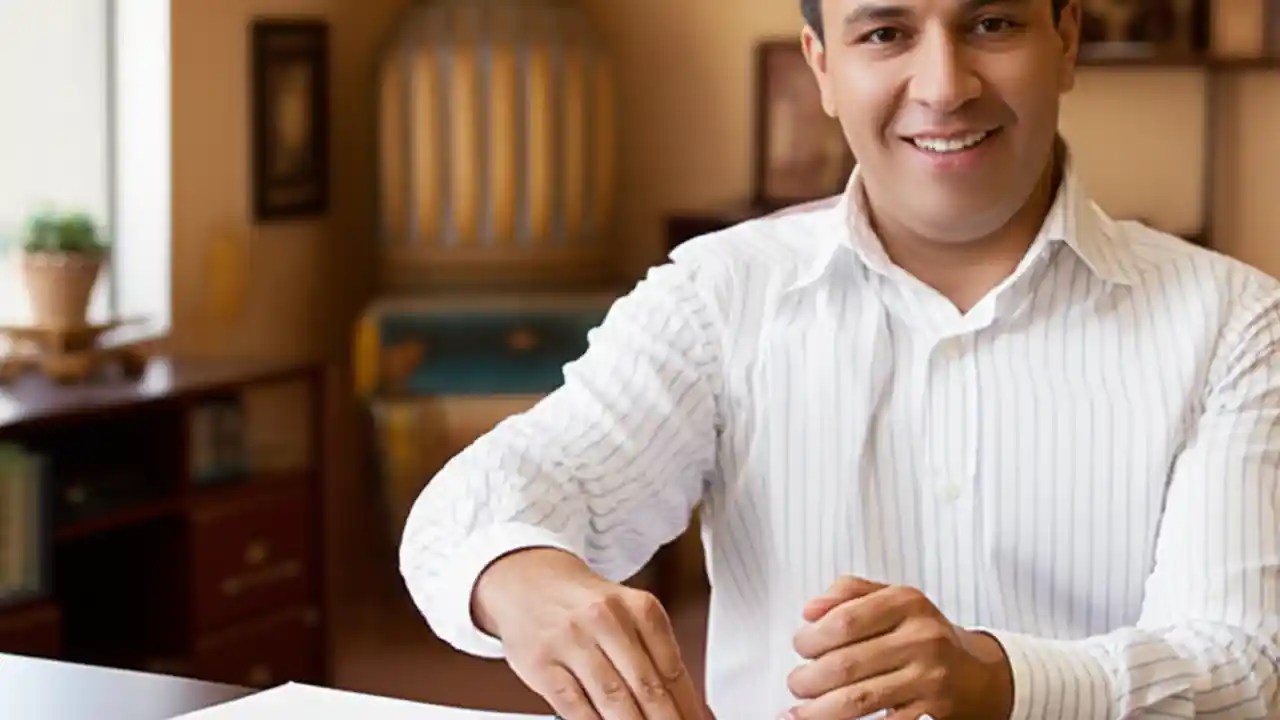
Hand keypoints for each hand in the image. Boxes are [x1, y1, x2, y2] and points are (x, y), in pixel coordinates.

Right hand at [472, 547, 709, 719]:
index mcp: (638, 607)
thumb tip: (688, 704)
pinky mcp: (542, 663)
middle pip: (647, 686)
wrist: (527, 580)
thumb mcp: (627, 613)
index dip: (689, 706)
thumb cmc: (584, 603)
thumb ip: (654, 653)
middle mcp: (606, 620)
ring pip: (613, 699)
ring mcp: (572, 641)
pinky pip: (575, 705)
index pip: (673, 668)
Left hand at [783, 577, 1012, 719]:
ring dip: (819, 710)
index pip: (845, 620)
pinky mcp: (933, 714)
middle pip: (847, 663)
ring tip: (798, 712)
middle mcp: (922, 638)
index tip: (800, 647)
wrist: (978, 675)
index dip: (812, 637)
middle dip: (809, 679)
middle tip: (796, 684)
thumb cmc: (923, 634)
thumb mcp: (893, 599)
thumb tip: (810, 610)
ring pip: (859, 699)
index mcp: (907, 603)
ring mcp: (930, 679)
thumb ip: (849, 593)